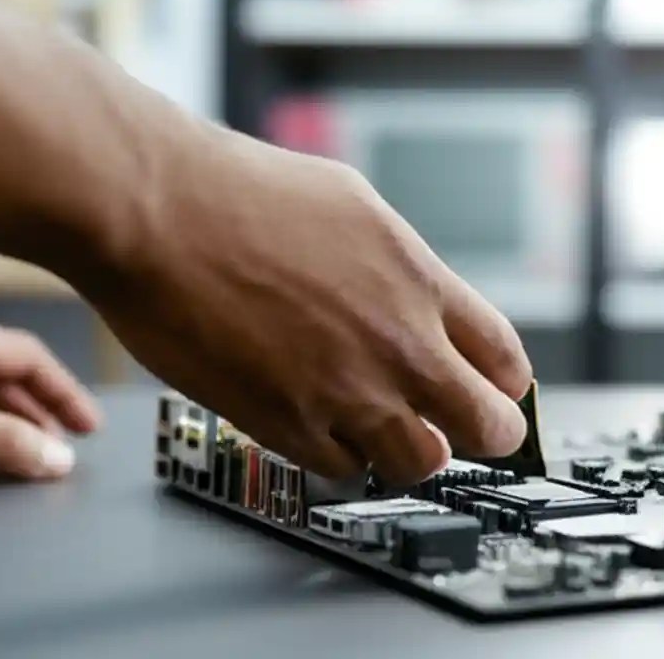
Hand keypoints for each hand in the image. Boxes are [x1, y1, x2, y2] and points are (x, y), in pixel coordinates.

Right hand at [82, 128, 532, 485]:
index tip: (497, 390)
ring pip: (420, 462)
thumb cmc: (237, 193)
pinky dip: (343, 458)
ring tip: (389, 434)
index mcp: (420, 280)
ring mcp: (348, 390)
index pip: (504, 359)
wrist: (157, 211)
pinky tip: (325, 430)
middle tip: (471, 431)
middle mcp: (399, 343)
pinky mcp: (289, 425)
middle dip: (487, 432)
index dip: (506, 384)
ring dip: (411, 451)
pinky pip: (345, 470)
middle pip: (487, 425)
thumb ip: (399, 265)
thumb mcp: (352, 205)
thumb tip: (417, 296)